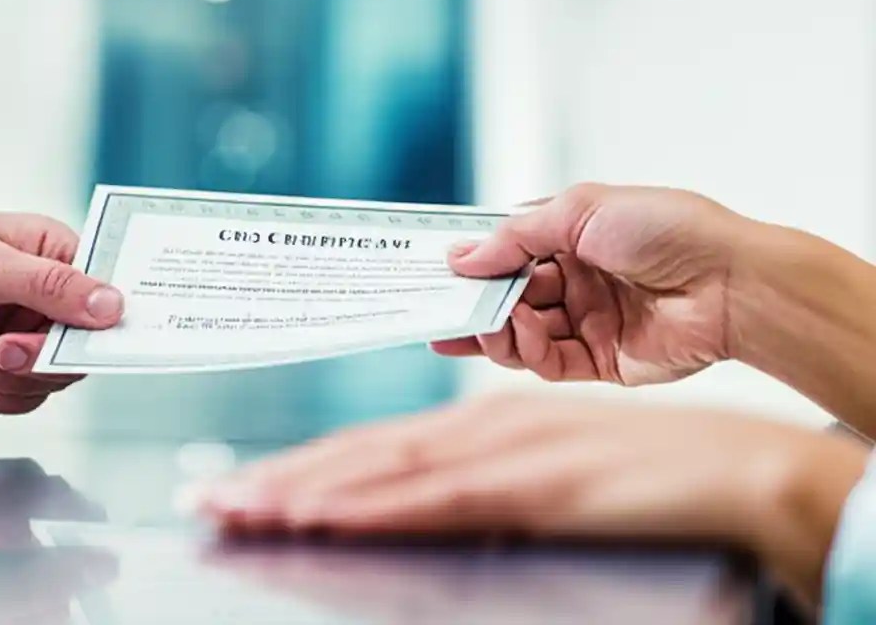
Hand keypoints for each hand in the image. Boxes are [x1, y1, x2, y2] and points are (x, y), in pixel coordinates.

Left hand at [0, 213, 122, 413]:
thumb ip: (50, 286)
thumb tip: (112, 303)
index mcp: (48, 250)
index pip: (103, 285)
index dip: (103, 317)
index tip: (87, 341)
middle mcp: (44, 292)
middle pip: (83, 341)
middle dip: (42, 356)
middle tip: (3, 350)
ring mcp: (24, 330)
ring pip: (55, 375)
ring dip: (12, 378)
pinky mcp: (4, 365)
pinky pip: (26, 395)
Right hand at [0, 458, 113, 624]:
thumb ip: (41, 587)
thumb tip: (109, 565)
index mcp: (38, 603)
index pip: (94, 576)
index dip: (80, 560)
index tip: (39, 549)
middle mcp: (42, 566)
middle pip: (86, 526)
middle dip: (41, 520)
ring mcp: (28, 527)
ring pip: (58, 493)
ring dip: (11, 498)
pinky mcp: (5, 491)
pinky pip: (28, 470)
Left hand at [193, 394, 869, 607]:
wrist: (733, 467)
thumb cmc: (641, 472)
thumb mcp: (542, 473)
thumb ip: (480, 484)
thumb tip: (420, 506)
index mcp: (477, 425)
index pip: (369, 450)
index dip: (300, 469)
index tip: (242, 490)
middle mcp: (477, 428)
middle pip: (357, 457)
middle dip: (277, 480)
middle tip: (208, 501)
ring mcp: (503, 452)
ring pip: (380, 473)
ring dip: (302, 492)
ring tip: (239, 510)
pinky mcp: (532, 484)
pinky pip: (435, 498)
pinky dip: (372, 506)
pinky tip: (324, 517)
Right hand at [434, 183, 749, 385]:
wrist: (731, 283)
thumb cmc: (670, 231)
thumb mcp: (581, 209)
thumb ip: (515, 236)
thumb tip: (462, 256)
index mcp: (574, 236)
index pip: (509, 250)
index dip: (473, 260)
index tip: (435, 269)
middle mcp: (578, 280)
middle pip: (507, 296)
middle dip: (472, 301)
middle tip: (437, 306)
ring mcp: (588, 321)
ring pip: (519, 334)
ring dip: (493, 328)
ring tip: (480, 321)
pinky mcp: (601, 361)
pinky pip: (546, 362)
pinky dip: (524, 349)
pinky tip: (515, 331)